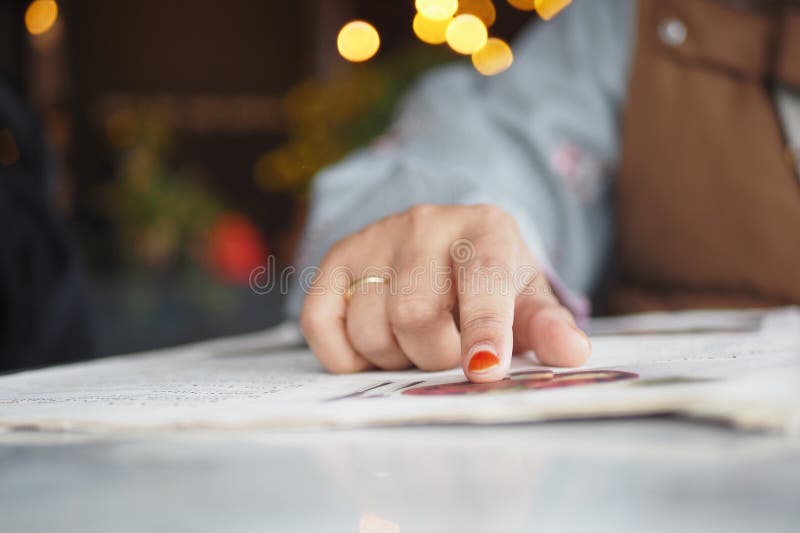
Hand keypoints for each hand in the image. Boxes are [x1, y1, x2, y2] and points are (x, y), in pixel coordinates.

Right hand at [300, 204, 590, 381]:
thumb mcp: (524, 296)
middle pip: (416, 314)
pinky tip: (373, 346)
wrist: (440, 243)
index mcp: (484, 229)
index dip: (483, 328)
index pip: (482, 278)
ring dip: (393, 357)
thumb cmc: (487, 280)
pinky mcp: (334, 259)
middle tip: (446, 353)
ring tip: (413, 342)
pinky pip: (322, 325)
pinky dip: (344, 356)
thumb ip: (545, 325)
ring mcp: (374, 237)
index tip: (484, 369)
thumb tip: (571, 354)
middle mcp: (424, 223)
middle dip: (433, 356)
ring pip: (370, 327)